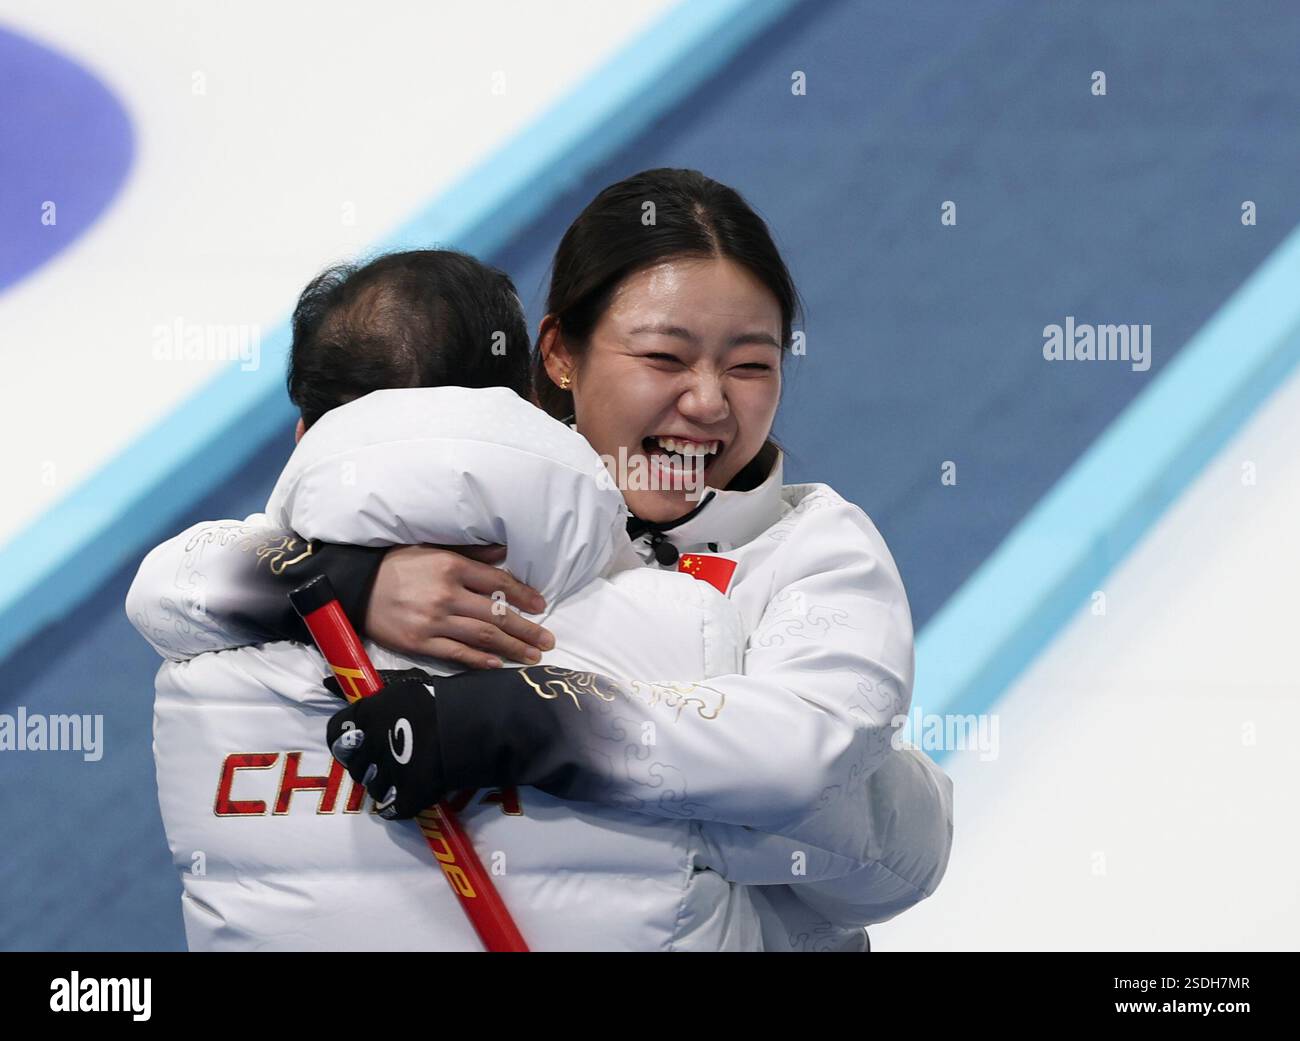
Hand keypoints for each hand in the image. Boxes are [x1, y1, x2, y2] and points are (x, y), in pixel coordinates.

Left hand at [326, 668, 446, 819]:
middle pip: (355, 765)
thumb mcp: (403, 688)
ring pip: (374, 788)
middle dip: (368, 765)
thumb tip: (335, 690)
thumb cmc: (439, 698)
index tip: (360, 743)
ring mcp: (387, 773)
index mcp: (364, 716)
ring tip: (405, 777)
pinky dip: (400, 805)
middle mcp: (369, 745)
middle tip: (389, 761)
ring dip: (386, 785)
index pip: (336, 735)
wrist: (471, 722)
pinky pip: (393, 808)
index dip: (346, 741)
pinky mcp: (406, 795)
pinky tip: (411, 795)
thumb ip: (375, 700)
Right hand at [363, 544, 554, 668]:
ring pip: (482, 637)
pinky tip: (498, 664)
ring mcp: (433, 621)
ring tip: (532, 655)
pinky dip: (480, 660)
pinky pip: (457, 653)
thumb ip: (470, 552)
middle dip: (526, 629)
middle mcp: (446, 595)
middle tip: (548, 640)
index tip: (541, 606)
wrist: (355, 587)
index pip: (498, 583)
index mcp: (451, 567)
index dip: (523, 596)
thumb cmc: (396, 564)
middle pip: (496, 615)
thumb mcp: (432, 548)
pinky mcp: (419, 643)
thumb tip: (503, 552)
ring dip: (511, 647)